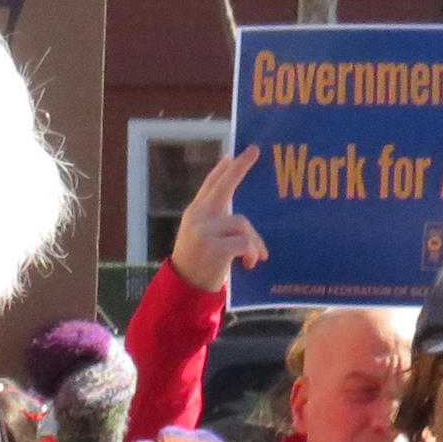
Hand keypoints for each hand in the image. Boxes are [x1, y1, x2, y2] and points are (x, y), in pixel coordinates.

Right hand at [168, 151, 267, 294]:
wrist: (184, 290)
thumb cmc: (199, 265)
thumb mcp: (201, 237)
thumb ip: (214, 219)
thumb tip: (233, 207)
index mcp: (195, 213)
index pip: (210, 185)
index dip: (222, 169)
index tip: (233, 154)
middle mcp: (197, 217)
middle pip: (223, 186)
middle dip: (239, 168)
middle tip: (254, 151)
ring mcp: (204, 231)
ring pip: (242, 223)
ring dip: (255, 240)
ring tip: (258, 257)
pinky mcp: (215, 247)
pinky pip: (245, 242)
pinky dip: (252, 252)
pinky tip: (251, 263)